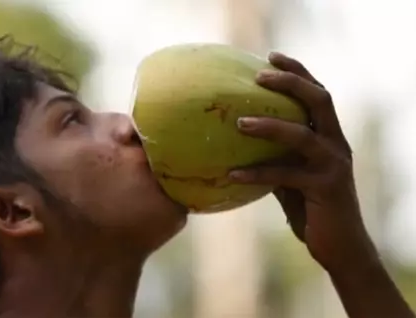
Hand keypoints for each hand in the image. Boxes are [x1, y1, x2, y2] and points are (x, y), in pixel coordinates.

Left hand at [228, 52, 378, 274]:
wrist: (340, 247)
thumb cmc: (311, 209)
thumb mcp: (291, 178)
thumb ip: (275, 158)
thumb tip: (237, 146)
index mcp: (330, 137)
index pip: (317, 95)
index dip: (298, 73)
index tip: (271, 57)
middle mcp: (336, 145)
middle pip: (319, 100)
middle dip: (290, 83)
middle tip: (258, 76)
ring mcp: (333, 165)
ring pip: (302, 134)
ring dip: (269, 125)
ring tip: (239, 122)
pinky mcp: (325, 187)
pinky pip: (285, 175)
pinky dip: (257, 173)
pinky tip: (231, 175)